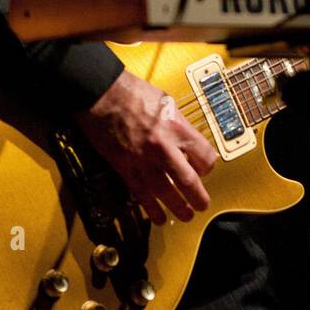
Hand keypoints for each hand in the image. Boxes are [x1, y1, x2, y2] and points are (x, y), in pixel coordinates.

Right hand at [72, 69, 217, 224]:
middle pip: (188, 181)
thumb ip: (180, 124)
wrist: (101, 95)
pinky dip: (151, 208)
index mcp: (177, 128)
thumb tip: (190, 139)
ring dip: (178, 208)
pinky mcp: (125, 168)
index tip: (205, 169)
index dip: (208, 166)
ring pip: (166, 193)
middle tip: (202, 205)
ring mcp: (143, 160)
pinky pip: (141, 194)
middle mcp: (163, 147)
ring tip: (186, 215)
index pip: (205, 157)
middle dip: (198, 198)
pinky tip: (158, 217)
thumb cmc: (132, 92)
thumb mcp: (167, 102)